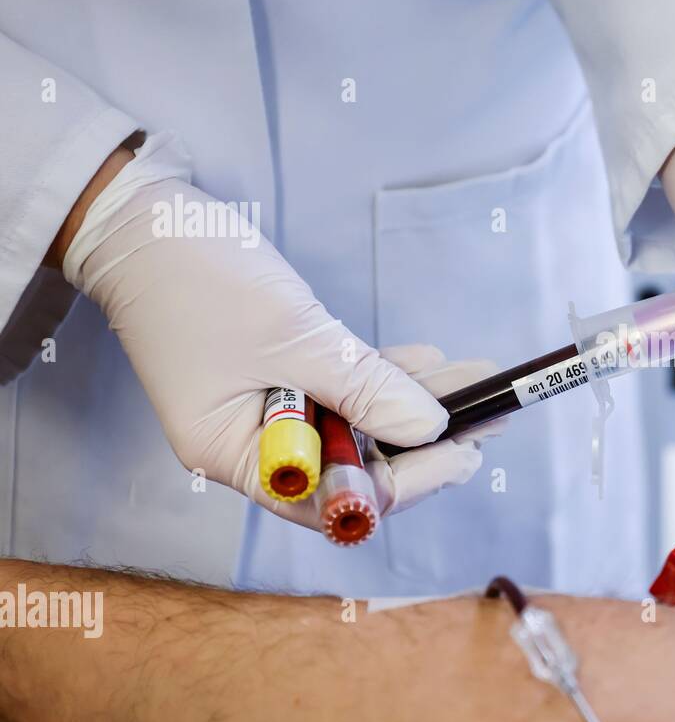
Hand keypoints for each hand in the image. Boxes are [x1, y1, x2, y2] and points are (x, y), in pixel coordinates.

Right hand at [60, 135, 495, 525]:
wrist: (142, 223)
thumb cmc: (198, 281)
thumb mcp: (294, 339)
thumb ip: (364, 387)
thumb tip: (431, 428)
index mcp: (238, 459)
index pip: (337, 498)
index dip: (407, 480)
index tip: (463, 453)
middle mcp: (255, 447)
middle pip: (354, 467)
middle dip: (421, 443)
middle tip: (485, 419)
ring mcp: (268, 411)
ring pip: (357, 425)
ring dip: (413, 404)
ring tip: (476, 381)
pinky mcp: (280, 376)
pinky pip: (343, 390)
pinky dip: (383, 378)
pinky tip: (430, 363)